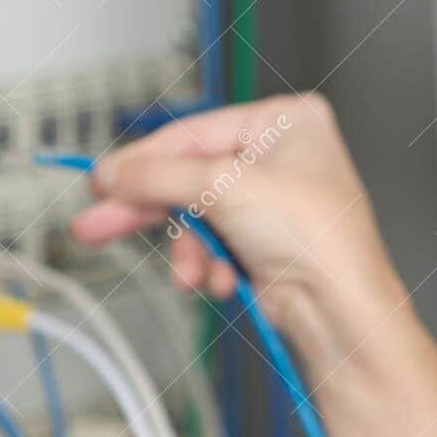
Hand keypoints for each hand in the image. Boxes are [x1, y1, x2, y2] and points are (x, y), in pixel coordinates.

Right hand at [71, 94, 402, 358]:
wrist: (339, 314)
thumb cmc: (320, 241)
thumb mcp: (225, 188)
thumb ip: (159, 176)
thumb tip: (113, 171)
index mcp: (287, 122)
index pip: (195, 133)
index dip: (144, 159)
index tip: (102, 179)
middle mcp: (281, 159)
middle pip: (190, 178)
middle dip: (147, 210)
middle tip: (97, 222)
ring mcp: (271, 206)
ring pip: (196, 220)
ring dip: (189, 252)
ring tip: (191, 274)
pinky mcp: (262, 247)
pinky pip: (211, 249)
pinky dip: (208, 268)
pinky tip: (220, 281)